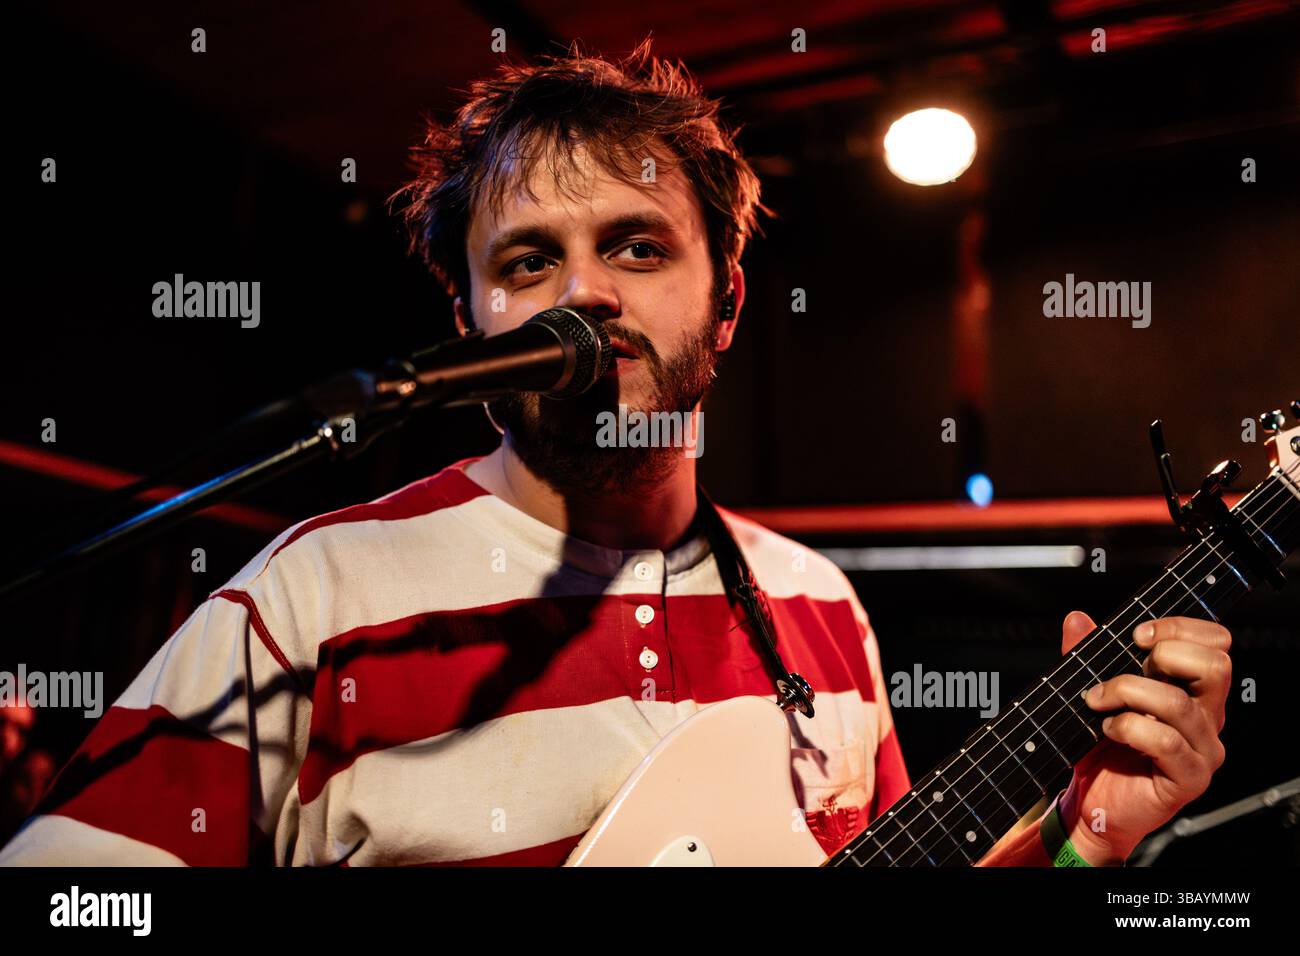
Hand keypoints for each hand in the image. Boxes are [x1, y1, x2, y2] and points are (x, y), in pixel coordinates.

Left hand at [1056, 610, 1230, 863]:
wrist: (1092, 804)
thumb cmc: (1101, 749)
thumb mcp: (1093, 692)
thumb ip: (1087, 654)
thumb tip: (1077, 618)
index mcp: (1193, 690)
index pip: (1215, 645)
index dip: (1179, 628)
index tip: (1137, 634)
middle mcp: (1207, 717)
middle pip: (1215, 666)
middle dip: (1164, 654)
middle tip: (1124, 667)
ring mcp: (1203, 749)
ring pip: (1179, 703)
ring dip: (1127, 692)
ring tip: (1098, 702)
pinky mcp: (1190, 778)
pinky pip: (1166, 742)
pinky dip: (1129, 728)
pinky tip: (1109, 729)